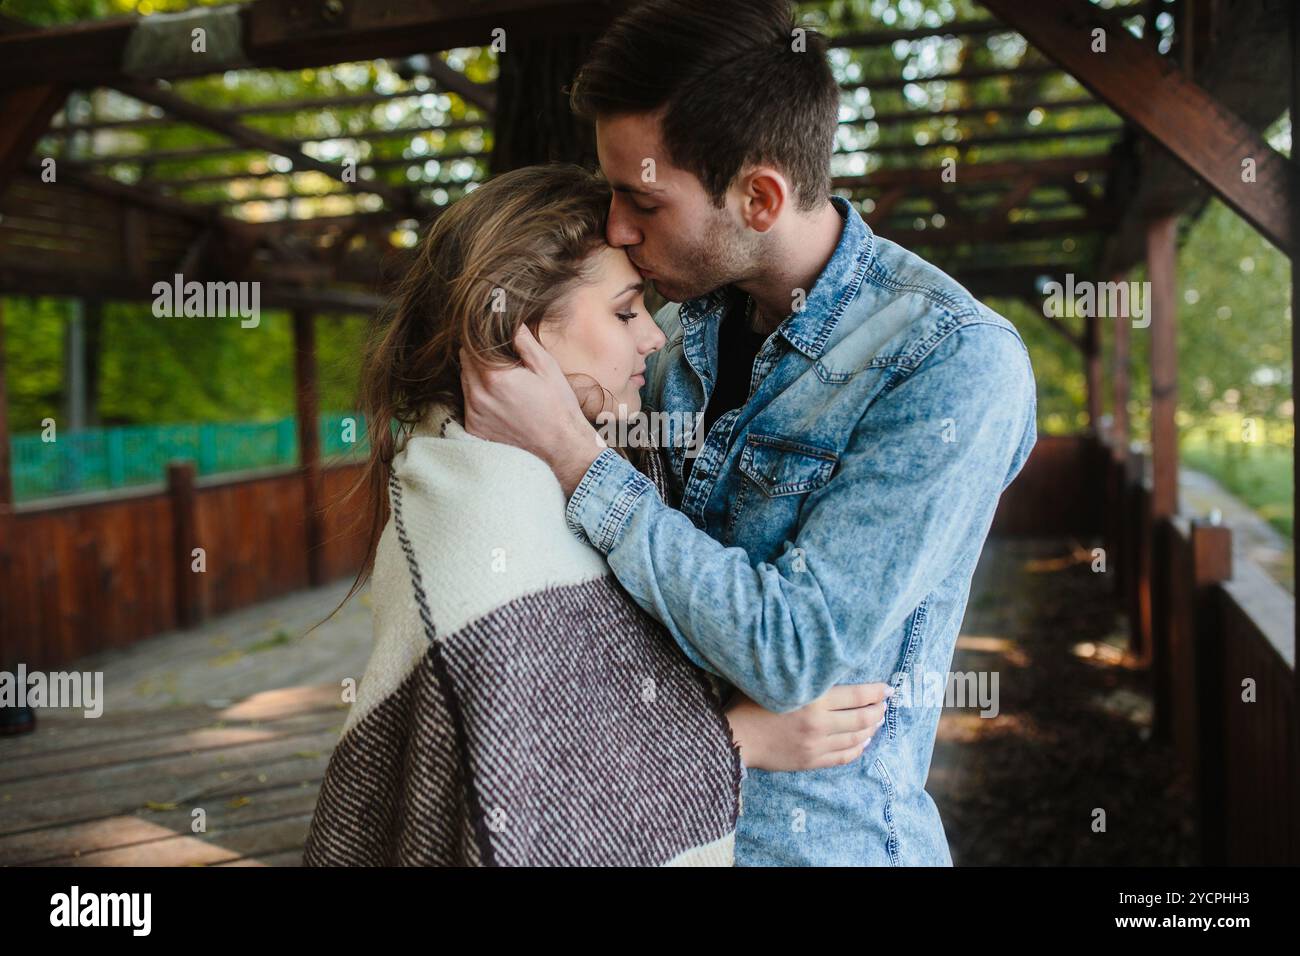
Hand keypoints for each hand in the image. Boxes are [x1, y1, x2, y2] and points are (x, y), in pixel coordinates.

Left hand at [459, 325, 605, 494]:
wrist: (561, 447)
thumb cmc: (558, 406)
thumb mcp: (546, 367)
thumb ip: (523, 341)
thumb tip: (509, 321)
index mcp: (495, 376)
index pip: (471, 345)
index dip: (481, 339)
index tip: (493, 339)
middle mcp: (478, 395)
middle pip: (465, 362)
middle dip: (479, 357)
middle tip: (503, 362)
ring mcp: (474, 414)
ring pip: (465, 383)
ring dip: (478, 378)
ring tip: (504, 384)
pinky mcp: (474, 429)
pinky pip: (468, 404)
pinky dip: (479, 399)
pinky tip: (500, 403)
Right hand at [724, 683, 891, 771]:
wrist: (736, 737)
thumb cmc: (751, 703)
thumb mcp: (778, 681)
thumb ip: (803, 674)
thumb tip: (825, 662)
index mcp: (813, 699)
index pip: (857, 695)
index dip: (876, 692)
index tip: (887, 689)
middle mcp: (819, 723)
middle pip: (862, 718)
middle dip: (878, 710)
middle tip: (885, 705)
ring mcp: (816, 745)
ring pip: (856, 738)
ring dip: (871, 729)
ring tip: (876, 721)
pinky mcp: (811, 760)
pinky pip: (843, 757)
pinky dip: (858, 749)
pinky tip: (862, 742)